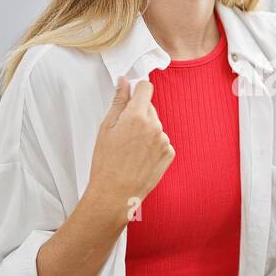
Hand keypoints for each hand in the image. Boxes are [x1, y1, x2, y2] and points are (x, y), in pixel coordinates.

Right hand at [85, 76, 174, 213]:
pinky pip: (162, 141)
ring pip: (156, 126)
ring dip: (146, 131)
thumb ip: (118, 101)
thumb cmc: (106, 163)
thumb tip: (124, 82)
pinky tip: (140, 158)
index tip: (130, 98)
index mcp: (137, 116)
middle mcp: (155, 126)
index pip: (146, 87)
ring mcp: (164, 141)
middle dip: (139, 114)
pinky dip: (153, 146)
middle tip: (124, 133)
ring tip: (131, 150)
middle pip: (149, 108)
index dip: (137, 91)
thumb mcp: (106, 128)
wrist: (115, 194)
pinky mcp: (169, 154)